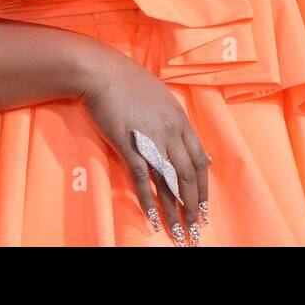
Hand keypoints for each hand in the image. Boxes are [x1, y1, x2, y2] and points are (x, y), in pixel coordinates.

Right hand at [77, 43, 210, 245]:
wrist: (100, 71)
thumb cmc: (127, 81)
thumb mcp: (160, 97)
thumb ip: (174, 119)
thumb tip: (185, 138)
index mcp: (180, 120)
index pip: (199, 161)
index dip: (203, 187)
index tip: (204, 207)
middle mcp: (171, 131)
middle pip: (189, 176)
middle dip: (194, 206)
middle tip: (196, 228)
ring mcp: (152, 139)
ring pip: (170, 182)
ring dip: (176, 211)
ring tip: (180, 233)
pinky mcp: (129, 146)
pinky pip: (143, 180)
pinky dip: (150, 203)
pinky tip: (154, 220)